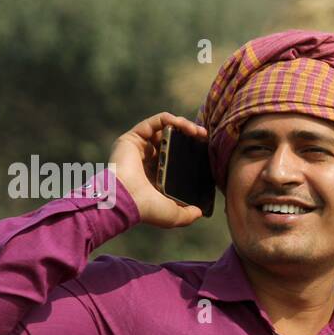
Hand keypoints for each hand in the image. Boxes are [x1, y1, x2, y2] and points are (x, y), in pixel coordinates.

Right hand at [109, 112, 208, 227]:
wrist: (127, 200)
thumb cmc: (147, 209)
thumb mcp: (173, 215)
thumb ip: (188, 214)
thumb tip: (199, 212)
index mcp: (156, 175)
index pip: (175, 156)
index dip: (191, 151)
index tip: (206, 151)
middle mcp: (148, 159)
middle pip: (171, 139)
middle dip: (190, 135)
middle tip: (205, 137)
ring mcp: (140, 147)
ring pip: (165, 128)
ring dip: (183, 125)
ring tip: (198, 132)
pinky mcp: (133, 137)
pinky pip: (155, 121)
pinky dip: (171, 119)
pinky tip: (184, 126)